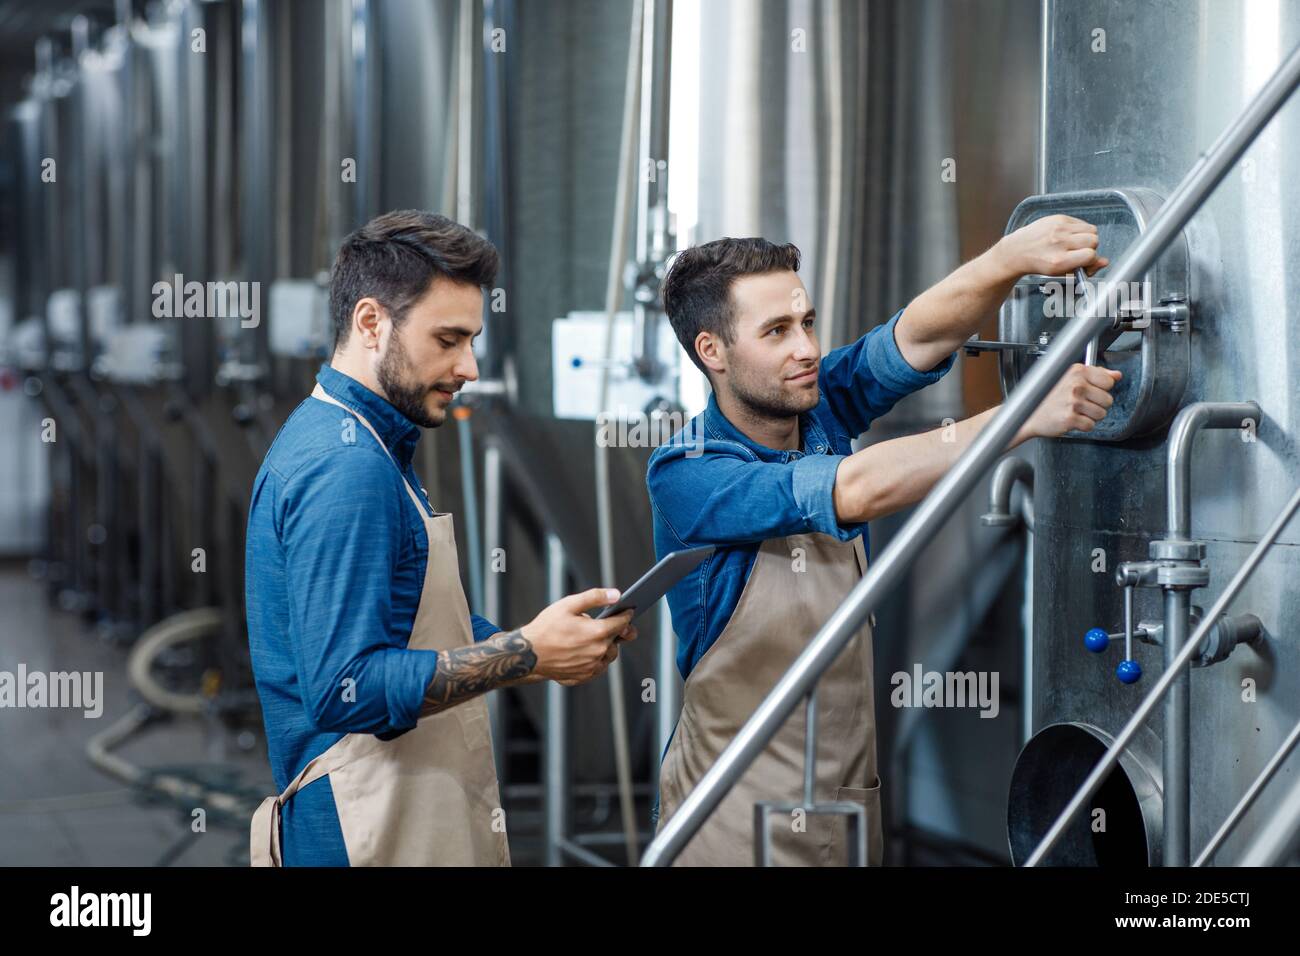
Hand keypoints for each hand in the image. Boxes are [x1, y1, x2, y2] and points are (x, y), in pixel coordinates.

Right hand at [520, 588, 636, 685]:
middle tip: (615, 624)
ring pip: (609, 655)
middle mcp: (598, 652)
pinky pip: (599, 667)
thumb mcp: (568, 605)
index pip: (622, 622)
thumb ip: (595, 597)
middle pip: (618, 639)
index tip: (628, 610)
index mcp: (597, 632)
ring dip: (608, 646)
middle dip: (618, 630)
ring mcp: (591, 666)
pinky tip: (587, 650)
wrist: (528, 654)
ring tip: (597, 637)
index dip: (626, 614)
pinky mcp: (584, 676)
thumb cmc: (546, 627)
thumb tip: (616, 594)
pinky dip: (597, 659)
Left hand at [994, 215, 1109, 278]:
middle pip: (1094, 240)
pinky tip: (1068, 235)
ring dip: (1087, 237)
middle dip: (1090, 248)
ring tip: (1074, 243)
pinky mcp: (1058, 218)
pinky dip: (1079, 229)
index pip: (1090, 255)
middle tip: (1079, 253)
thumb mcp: (1060, 272)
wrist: (1017, 250)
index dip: (1092, 260)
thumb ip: (1085, 267)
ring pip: (1091, 230)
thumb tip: (1105, 261)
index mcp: (1058, 260)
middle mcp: (1058, 242)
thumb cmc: (1038, 263)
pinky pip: (1082, 222)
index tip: (1086, 262)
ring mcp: (1058, 228)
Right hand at [1016, 363, 1122, 441]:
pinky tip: (1071, 420)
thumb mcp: (1070, 377)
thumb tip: (1116, 375)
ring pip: (1101, 414)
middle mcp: (1076, 385)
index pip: (1108, 381)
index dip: (1101, 389)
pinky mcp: (1070, 418)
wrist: (1028, 414)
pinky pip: (1090, 425)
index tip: (1090, 391)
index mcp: (1077, 372)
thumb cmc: (1047, 397)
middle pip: (1108, 400)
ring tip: (1075, 412)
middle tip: (1081, 404)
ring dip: (1090, 416)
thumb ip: (1096, 374)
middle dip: (1097, 405)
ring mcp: (1073, 402)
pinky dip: (1082, 426)